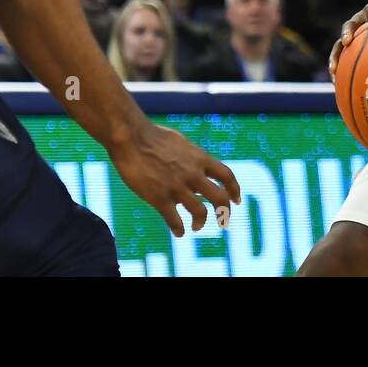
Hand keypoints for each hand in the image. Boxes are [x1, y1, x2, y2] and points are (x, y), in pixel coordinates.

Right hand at [109, 124, 241, 236]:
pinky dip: (178, 229)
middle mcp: (193, 174)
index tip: (236, 201)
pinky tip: (178, 232)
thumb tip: (196, 163)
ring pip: (199, 212)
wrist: (131, 138)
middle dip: (224, 212)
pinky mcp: (159, 198)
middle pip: (219, 198)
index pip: (226, 176)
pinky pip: (174, 220)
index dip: (234, 190)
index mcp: (200, 158)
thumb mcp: (180, 142)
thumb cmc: (152, 135)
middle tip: (223, 222)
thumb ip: (191, 156)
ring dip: (200, 222)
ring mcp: (177, 187)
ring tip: (197, 228)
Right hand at [327, 0, 367, 80]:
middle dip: (347, 32)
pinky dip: (337, 70)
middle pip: (349, 25)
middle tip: (347, 39)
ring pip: (338, 45)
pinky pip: (340, 59)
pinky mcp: (347, 50)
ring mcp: (350, 36)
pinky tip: (336, 82)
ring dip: (335, 56)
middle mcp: (358, 22)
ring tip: (333, 69)